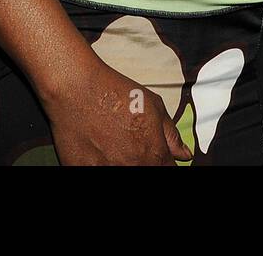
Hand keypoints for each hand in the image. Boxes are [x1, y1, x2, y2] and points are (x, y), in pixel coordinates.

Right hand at [41, 58, 191, 165]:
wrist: (77, 89)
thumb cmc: (116, 93)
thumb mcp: (154, 107)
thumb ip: (171, 135)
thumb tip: (184, 155)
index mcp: (152, 154)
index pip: (168, 170)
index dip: (165, 162)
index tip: (159, 157)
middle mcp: (130, 167)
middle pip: (146, 172)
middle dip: (144, 161)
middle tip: (132, 145)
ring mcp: (104, 172)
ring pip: (120, 172)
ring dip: (121, 162)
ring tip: (114, 145)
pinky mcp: (80, 171)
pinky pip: (95, 172)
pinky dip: (100, 163)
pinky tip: (99, 149)